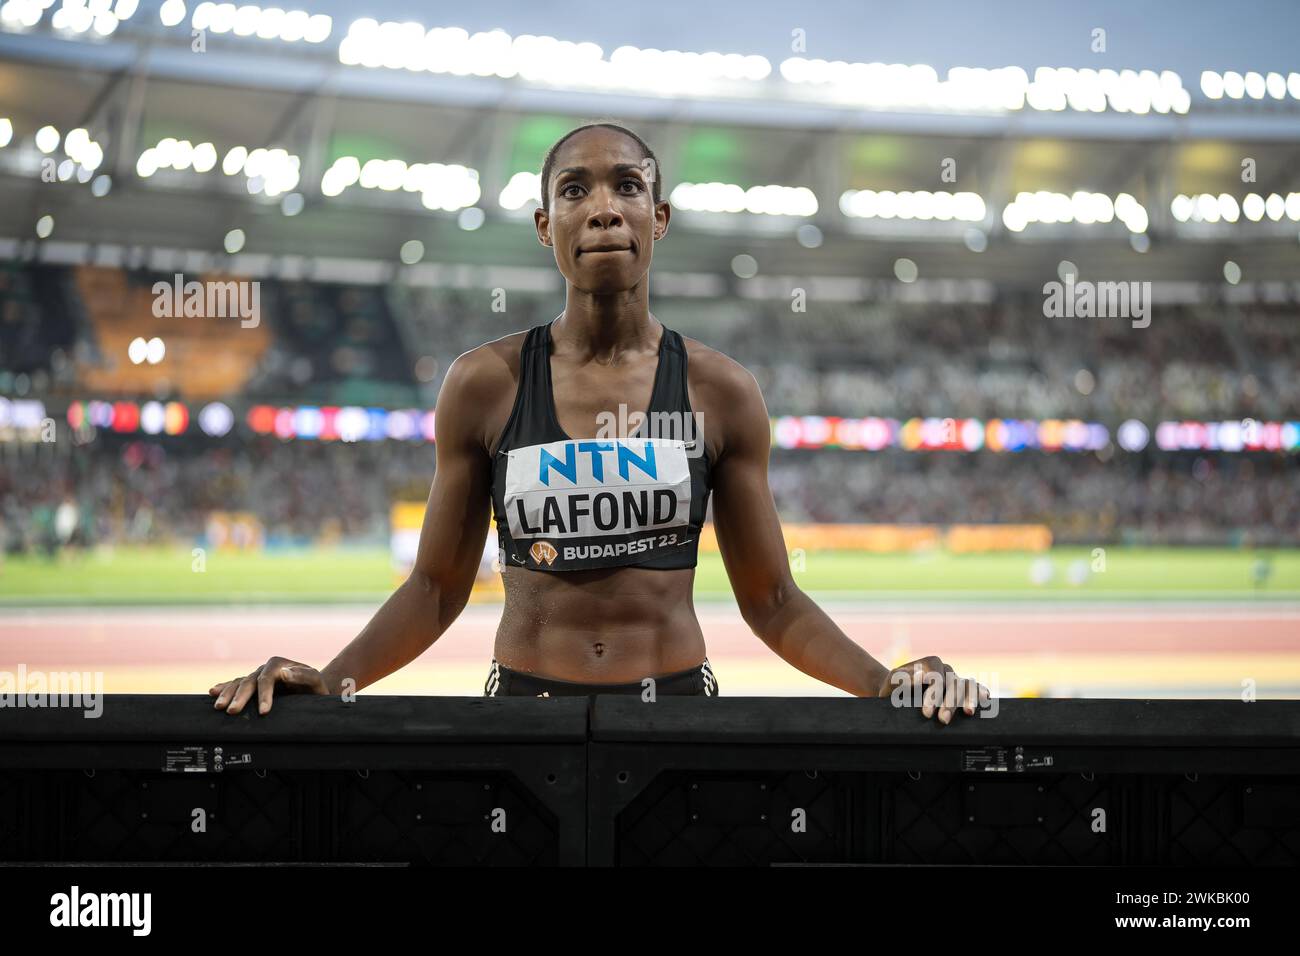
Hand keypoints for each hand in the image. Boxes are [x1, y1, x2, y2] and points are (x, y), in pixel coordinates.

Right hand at [209, 656, 329, 714]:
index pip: (267, 678)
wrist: (312, 692)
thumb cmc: (315, 688)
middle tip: (232, 712)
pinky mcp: (252, 686)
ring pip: (238, 683)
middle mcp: (265, 668)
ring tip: (219, 707)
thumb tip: (285, 673)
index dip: (263, 694)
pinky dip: (224, 688)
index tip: (263, 711)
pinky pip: (235, 685)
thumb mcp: (315, 681)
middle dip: (240, 697)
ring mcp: (257, 676)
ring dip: (227, 694)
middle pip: (249, 681)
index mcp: (279, 664)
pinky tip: (213, 691)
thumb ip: (304, 676)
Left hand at [875, 656, 990, 724]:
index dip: (933, 694)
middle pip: (952, 683)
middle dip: (949, 702)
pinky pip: (973, 688)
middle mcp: (945, 669)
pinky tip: (985, 698)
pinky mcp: (961, 690)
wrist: (897, 694)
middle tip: (943, 720)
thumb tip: (920, 677)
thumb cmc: (893, 689)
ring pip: (966, 685)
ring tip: (968, 712)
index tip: (926, 713)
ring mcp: (955, 679)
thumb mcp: (891, 685)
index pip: (936, 676)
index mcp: (929, 664)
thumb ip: (902, 680)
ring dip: (968, 699)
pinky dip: (979, 692)